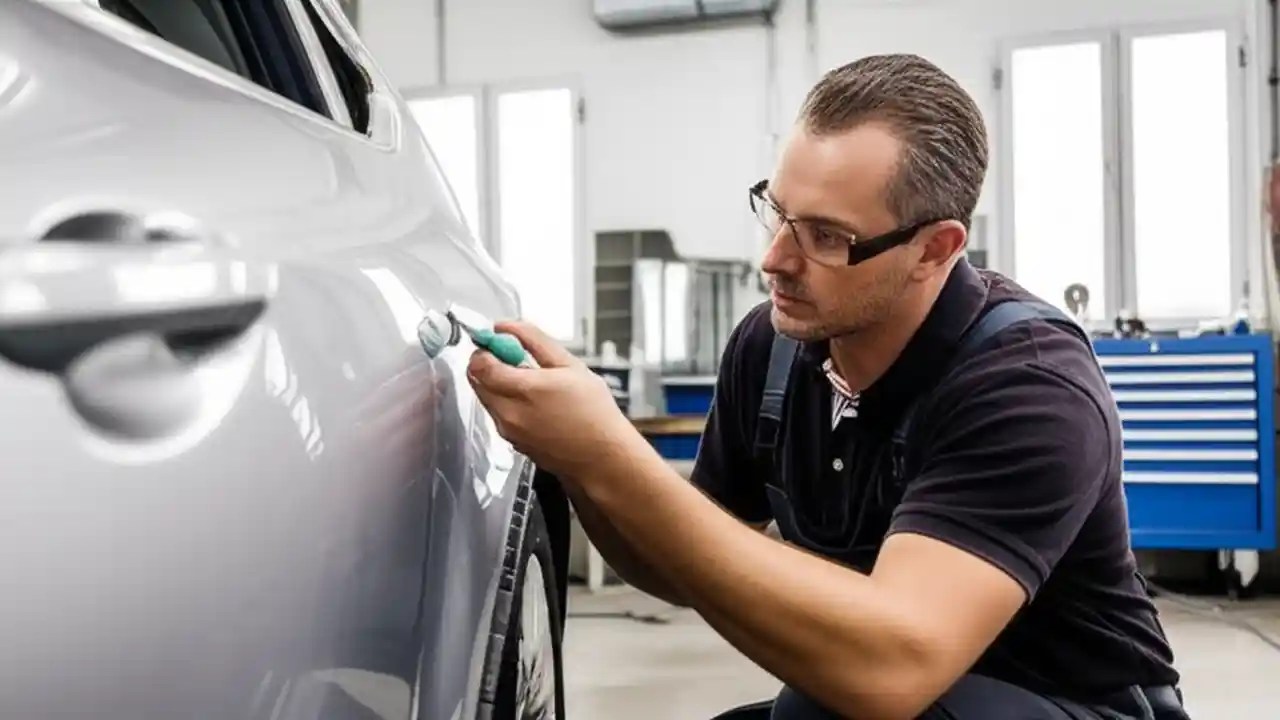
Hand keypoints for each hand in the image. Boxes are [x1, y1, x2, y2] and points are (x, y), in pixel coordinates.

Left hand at [466, 321, 642, 481]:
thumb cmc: (594, 413)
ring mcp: (508, 431)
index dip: (486, 347)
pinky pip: (497, 415)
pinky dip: (507, 404)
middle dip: (489, 364)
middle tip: (515, 359)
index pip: (479, 363)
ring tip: (531, 383)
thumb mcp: (569, 364)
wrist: (603, 457)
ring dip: (497, 384)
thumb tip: (507, 327)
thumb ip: (534, 340)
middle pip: (476, 380)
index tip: (499, 342)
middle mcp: (509, 413)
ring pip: (485, 398)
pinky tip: (535, 404)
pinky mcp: (512, 443)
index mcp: (523, 390)